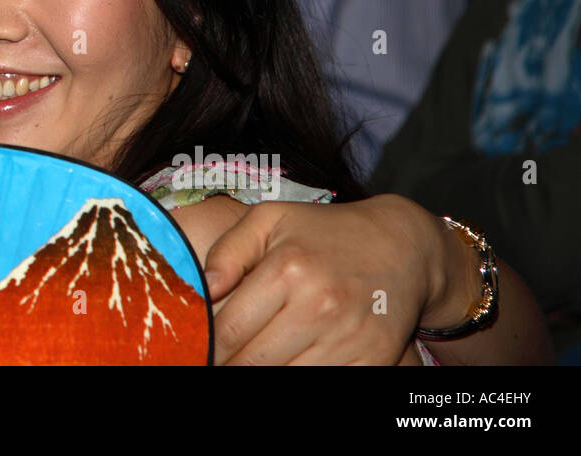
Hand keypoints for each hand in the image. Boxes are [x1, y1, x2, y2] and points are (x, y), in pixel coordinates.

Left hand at [203, 194, 445, 363]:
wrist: (403, 246)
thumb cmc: (324, 231)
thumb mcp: (271, 219)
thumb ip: (227, 251)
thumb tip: (203, 290)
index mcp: (287, 269)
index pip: (229, 330)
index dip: (209, 347)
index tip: (201, 349)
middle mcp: (318, 305)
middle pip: (254, 362)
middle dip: (231, 363)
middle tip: (223, 358)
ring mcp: (349, 337)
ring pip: (286, 379)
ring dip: (264, 373)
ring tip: (255, 359)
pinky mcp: (374, 359)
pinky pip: (326, 384)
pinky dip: (303, 378)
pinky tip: (290, 363)